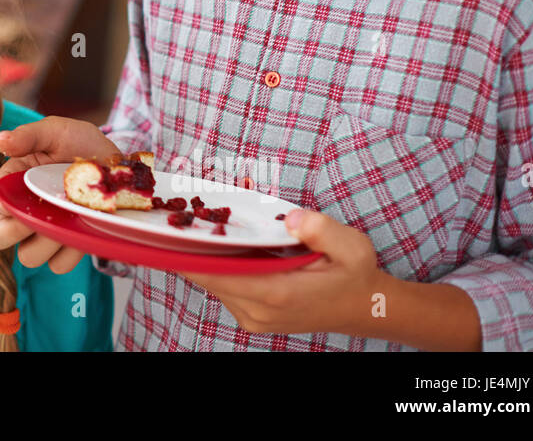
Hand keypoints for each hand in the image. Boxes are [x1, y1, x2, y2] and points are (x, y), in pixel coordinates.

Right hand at [0, 116, 119, 272]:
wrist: (118, 165)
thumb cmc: (81, 143)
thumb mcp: (56, 131)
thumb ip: (29, 136)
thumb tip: (0, 141)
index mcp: (13, 181)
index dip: (0, 203)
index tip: (22, 195)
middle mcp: (24, 210)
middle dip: (14, 231)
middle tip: (39, 216)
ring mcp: (45, 231)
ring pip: (28, 257)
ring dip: (45, 243)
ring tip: (67, 219)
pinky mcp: (68, 247)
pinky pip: (59, 265)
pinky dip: (70, 253)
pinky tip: (82, 229)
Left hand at [178, 208, 385, 335]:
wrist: (364, 308)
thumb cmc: (355, 275)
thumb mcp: (352, 247)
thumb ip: (321, 230)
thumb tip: (291, 218)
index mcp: (277, 293)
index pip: (217, 275)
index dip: (188, 253)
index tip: (168, 231)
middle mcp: (258, 311)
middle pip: (207, 278)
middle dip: (191, 248)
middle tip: (175, 216)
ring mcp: (253, 318)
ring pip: (212, 283)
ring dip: (204, 257)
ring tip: (196, 225)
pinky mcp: (251, 317)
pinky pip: (223, 288)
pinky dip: (217, 266)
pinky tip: (219, 243)